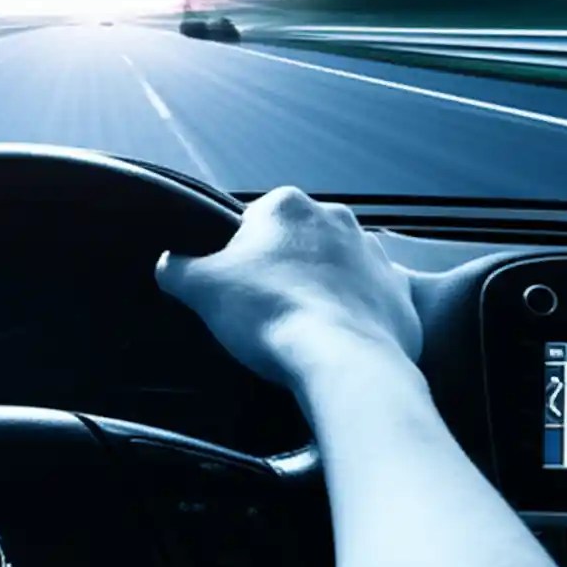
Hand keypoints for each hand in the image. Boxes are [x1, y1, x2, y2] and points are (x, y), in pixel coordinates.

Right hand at [155, 186, 419, 388]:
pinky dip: (353, 317)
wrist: (344, 360)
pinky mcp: (399, 294)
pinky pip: (368, 301)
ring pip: (335, 269)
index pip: (253, 222)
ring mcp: (375, 255)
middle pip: (297, 243)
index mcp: (287, 206)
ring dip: (319, 290)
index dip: (240, 257)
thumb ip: (178, 270)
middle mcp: (337, 219)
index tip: (237, 289)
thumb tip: (167, 264)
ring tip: (301, 330)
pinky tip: (335, 343)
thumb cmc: (270, 313)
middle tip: (265, 310)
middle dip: (283, 270)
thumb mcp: (202, 289)